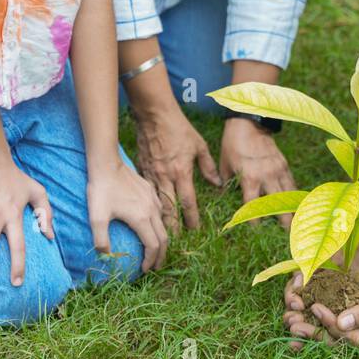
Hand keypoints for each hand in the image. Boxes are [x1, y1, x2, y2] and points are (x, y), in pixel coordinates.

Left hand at [87, 157, 169, 272]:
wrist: (106, 163)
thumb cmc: (100, 190)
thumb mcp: (96, 217)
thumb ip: (100, 240)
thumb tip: (105, 256)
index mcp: (141, 219)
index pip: (153, 246)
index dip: (150, 261)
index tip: (144, 270)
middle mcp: (152, 210)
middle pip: (164, 238)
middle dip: (160, 255)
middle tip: (154, 266)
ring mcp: (153, 200)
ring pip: (163, 225)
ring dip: (161, 240)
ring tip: (153, 250)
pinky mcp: (150, 191)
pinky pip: (160, 212)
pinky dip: (158, 226)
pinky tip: (149, 227)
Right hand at [132, 103, 218, 234]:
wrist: (154, 115)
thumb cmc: (179, 128)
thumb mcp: (199, 145)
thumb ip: (209, 166)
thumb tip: (218, 184)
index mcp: (182, 172)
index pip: (188, 202)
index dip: (192, 218)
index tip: (195, 230)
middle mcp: (165, 177)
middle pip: (169, 209)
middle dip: (172, 227)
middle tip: (173, 243)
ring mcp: (151, 174)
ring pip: (155, 203)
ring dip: (159, 220)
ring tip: (160, 234)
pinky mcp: (141, 170)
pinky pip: (145, 191)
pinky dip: (147, 203)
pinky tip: (147, 213)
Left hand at [221, 116, 295, 227]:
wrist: (248, 122)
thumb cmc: (233, 143)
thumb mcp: (225, 164)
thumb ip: (225, 182)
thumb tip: (221, 196)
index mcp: (250, 178)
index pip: (253, 206)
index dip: (255, 221)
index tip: (255, 232)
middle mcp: (267, 176)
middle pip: (278, 203)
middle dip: (283, 220)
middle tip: (288, 235)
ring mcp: (278, 169)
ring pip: (289, 194)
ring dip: (292, 209)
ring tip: (297, 224)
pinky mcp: (284, 163)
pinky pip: (291, 183)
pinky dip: (294, 194)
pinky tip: (296, 204)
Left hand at [289, 275, 358, 354]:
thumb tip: (342, 322)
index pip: (350, 338)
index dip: (332, 324)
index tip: (317, 307)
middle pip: (336, 342)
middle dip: (313, 332)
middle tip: (294, 323)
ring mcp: (357, 341)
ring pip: (330, 338)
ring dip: (310, 331)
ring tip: (291, 323)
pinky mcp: (351, 331)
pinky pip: (330, 331)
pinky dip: (315, 324)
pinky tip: (300, 318)